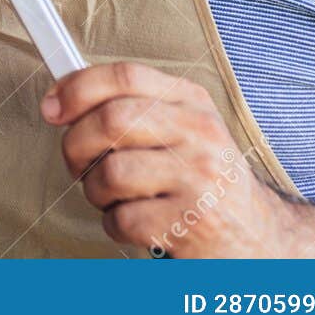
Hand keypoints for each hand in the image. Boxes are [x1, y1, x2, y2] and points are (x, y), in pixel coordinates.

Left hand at [42, 62, 292, 257]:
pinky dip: (115, 225)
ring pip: (110, 173)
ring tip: (116, 197)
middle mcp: (199, 133)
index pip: (125, 76)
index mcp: (191, 101)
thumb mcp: (181, 129)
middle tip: (78, 164)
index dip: (77, 88)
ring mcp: (199, 178)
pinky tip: (137, 223)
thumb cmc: (204, 182)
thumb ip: (130, 107)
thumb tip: (60, 99)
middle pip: (110, 121)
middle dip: (76, 146)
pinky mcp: (192, 222)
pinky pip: (122, 219)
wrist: (262, 238)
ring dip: (96, 192)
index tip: (52, 108)